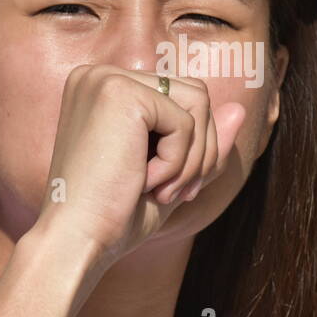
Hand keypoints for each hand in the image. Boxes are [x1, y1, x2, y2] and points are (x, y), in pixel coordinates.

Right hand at [32, 64, 245, 272]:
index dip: (192, 147)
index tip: (171, 190)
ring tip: (160, 190)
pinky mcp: (119, 94)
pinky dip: (177, 162)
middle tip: (173, 193)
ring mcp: (107, 80)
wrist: (76, 241)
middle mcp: (100, 75)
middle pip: (195, 94)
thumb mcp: (171, 175)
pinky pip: (185, 121)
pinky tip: (144, 183)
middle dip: (200, 150)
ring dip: (192, 157)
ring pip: (198, 101)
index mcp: (104, 89)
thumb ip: (202, 141)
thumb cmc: (114, 216)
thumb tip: (240, 110)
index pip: (181, 97)